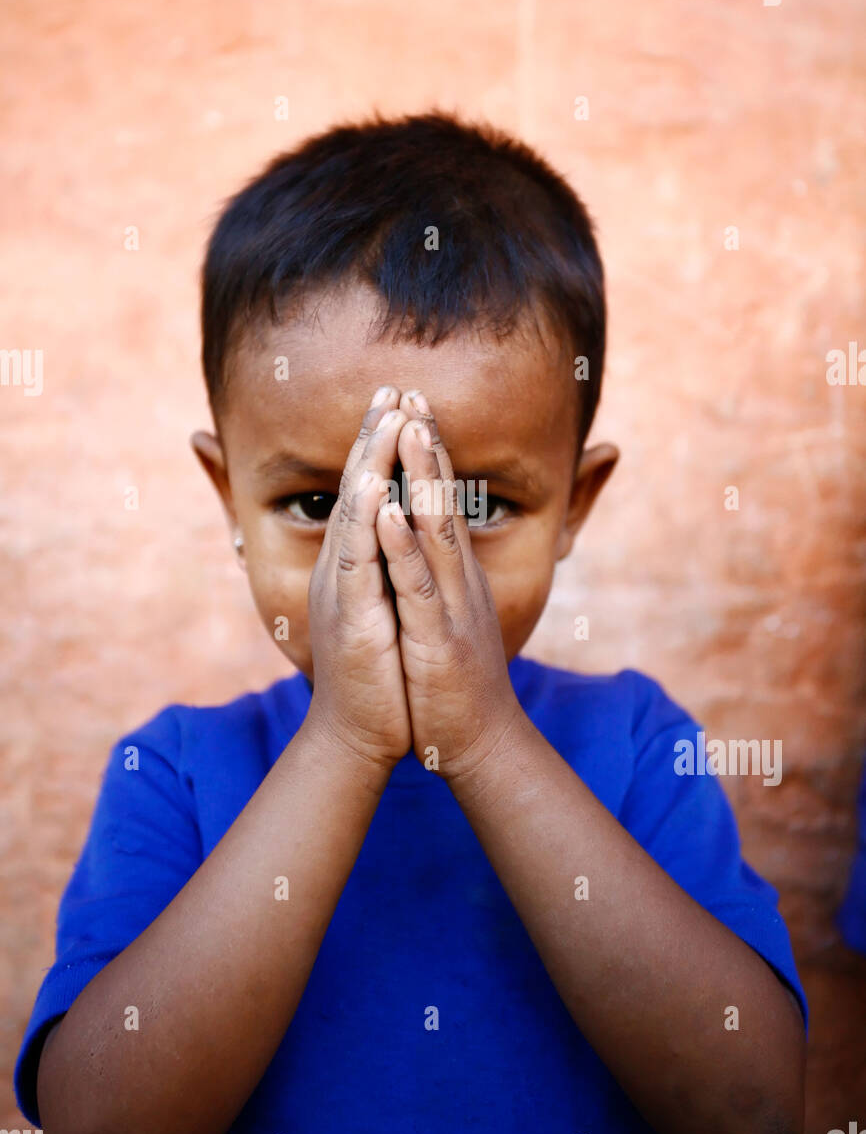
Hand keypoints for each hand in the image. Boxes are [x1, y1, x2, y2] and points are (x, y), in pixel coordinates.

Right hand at [302, 386, 411, 785]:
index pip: (369, 491)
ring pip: (355, 516)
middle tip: (392, 386)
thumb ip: (384, 565)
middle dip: (375, 437)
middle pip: (358, 490)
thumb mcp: (382, 607)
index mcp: (357, 563)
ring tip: (386, 417)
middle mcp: (345, 569)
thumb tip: (393, 530)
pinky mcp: (352, 621)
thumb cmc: (376, 673)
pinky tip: (372, 489)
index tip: (399, 399)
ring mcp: (345, 592)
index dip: (381, 445)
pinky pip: (357, 565)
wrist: (359, 735)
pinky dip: (365, 525)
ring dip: (369, 464)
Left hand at [373, 390, 525, 783]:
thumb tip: (424, 542)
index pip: (442, 500)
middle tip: (411, 391)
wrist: (479, 742)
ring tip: (407, 427)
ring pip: (437, 530)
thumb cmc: (454, 680)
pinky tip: (387, 509)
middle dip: (428, 444)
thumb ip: (437, 576)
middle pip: (444, 499)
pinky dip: (403, 544)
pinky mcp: (438, 639)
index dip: (429, 452)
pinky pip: (418, 585)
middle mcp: (460, 579)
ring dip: (422, 476)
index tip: (412, 404)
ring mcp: (453, 606)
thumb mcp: (447, 616)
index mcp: (456, 574)